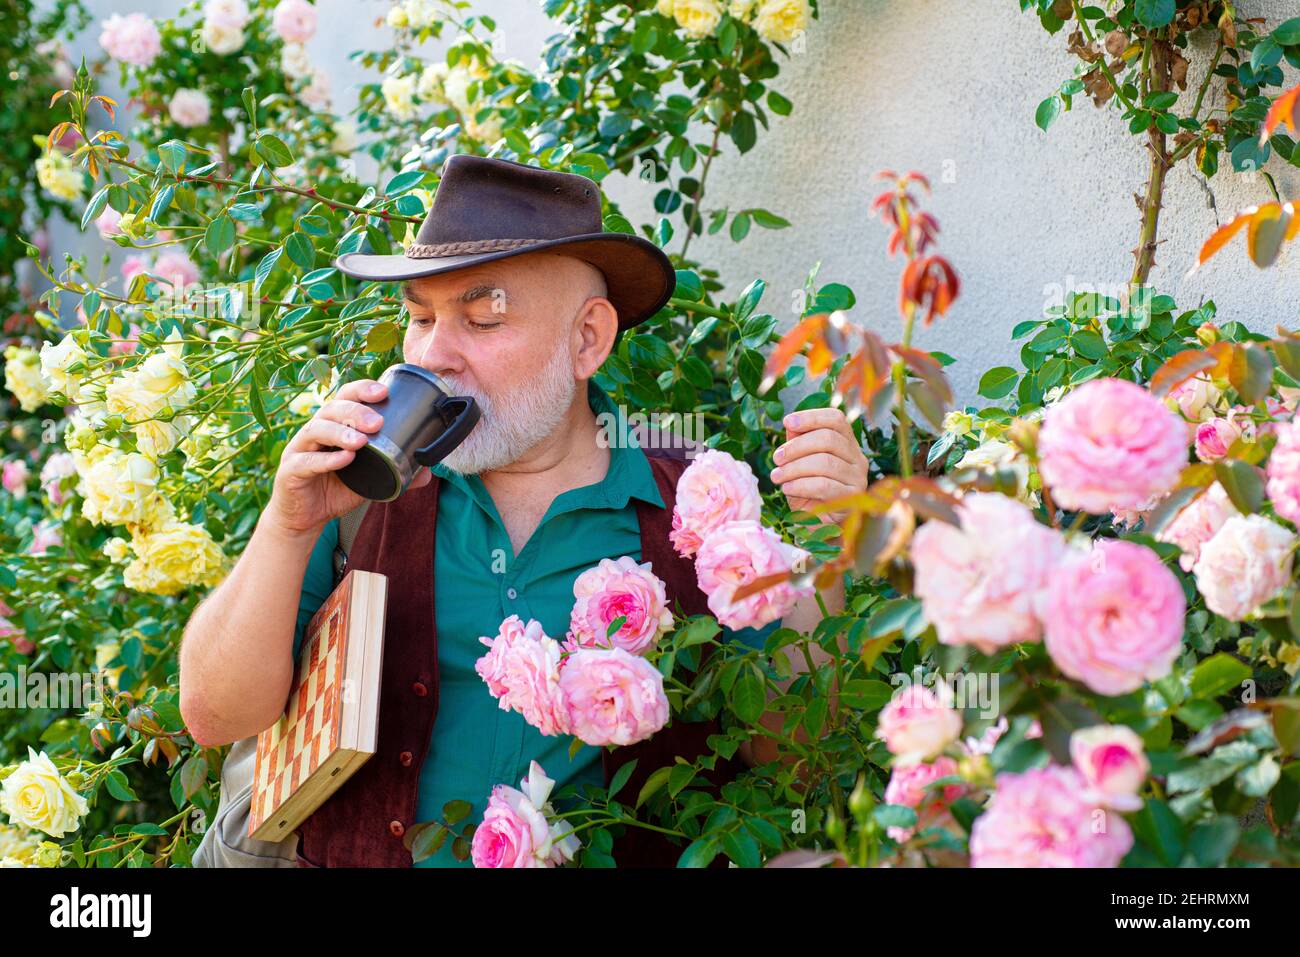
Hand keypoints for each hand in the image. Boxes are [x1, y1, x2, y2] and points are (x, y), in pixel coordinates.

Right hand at [265, 378, 431, 536]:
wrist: (306, 517)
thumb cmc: (337, 489)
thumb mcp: (370, 479)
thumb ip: (395, 472)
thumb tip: (427, 472)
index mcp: (335, 424)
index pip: (346, 396)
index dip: (362, 389)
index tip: (383, 391)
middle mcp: (316, 431)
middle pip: (331, 408)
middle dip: (355, 411)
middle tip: (377, 422)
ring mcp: (300, 449)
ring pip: (316, 430)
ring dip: (340, 432)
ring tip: (361, 441)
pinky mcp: (290, 471)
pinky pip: (307, 461)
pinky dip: (326, 460)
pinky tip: (345, 459)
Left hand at [770, 408, 868, 524]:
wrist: (817, 525)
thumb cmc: (808, 492)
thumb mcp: (799, 464)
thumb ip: (797, 443)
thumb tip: (790, 423)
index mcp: (847, 444)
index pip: (836, 419)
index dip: (811, 417)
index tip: (787, 422)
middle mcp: (857, 459)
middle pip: (829, 439)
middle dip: (796, 446)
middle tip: (776, 458)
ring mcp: (858, 479)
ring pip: (825, 462)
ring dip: (794, 468)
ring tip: (777, 476)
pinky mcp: (852, 499)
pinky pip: (824, 485)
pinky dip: (800, 485)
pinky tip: (787, 488)